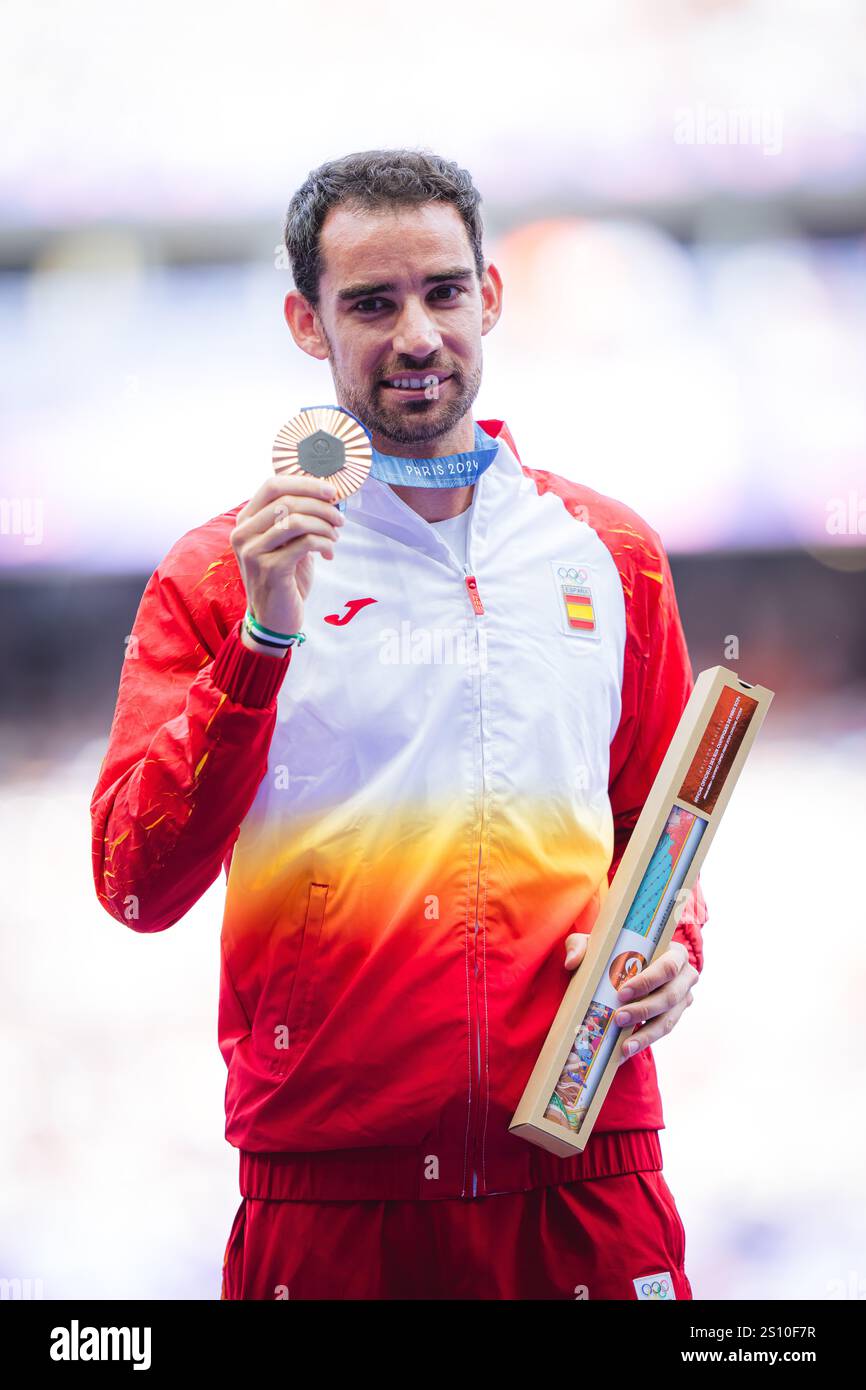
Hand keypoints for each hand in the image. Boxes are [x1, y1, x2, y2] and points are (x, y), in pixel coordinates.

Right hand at [231, 475, 343, 638]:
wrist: (273, 620)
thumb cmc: (284, 579)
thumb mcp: (285, 543)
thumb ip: (295, 518)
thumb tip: (325, 494)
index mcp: (245, 521)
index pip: (272, 485)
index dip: (305, 483)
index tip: (331, 491)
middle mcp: (243, 533)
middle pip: (287, 499)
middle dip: (321, 505)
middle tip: (340, 518)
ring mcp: (253, 551)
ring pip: (297, 520)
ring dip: (324, 525)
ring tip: (335, 537)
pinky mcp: (270, 569)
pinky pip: (305, 543)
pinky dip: (324, 544)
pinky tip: (329, 554)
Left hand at [563, 934, 697, 1064]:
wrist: (626, 966)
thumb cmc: (614, 950)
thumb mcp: (596, 943)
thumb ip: (580, 945)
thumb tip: (571, 962)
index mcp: (675, 953)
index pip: (668, 967)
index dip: (648, 981)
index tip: (623, 992)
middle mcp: (685, 977)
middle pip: (669, 996)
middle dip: (644, 1010)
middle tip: (618, 1018)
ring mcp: (683, 999)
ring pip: (668, 1021)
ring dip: (645, 1034)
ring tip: (623, 1045)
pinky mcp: (674, 1017)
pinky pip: (661, 1033)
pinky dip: (643, 1042)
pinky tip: (624, 1051)